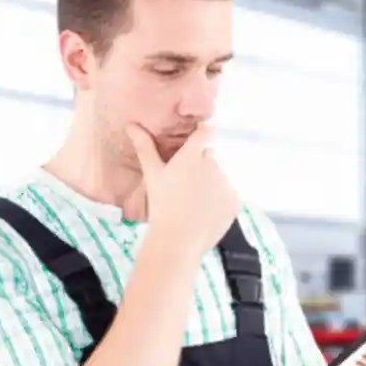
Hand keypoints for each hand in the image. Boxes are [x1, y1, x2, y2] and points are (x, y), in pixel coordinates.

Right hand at [127, 121, 238, 254]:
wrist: (178, 240)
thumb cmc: (161, 205)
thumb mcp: (152, 175)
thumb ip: (145, 147)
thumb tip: (131, 125)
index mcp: (192, 155)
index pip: (205, 132)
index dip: (201, 135)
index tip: (195, 142)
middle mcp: (213, 165)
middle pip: (210, 157)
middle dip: (201, 165)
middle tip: (185, 184)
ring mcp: (226, 183)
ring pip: (220, 176)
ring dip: (211, 183)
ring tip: (194, 202)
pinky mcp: (234, 201)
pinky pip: (228, 194)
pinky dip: (220, 200)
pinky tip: (205, 211)